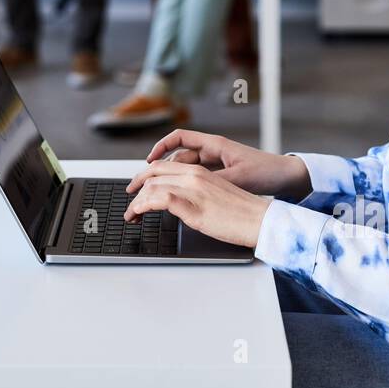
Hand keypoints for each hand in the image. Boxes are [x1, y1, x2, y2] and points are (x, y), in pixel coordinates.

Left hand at [124, 159, 271, 247]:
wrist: (260, 220)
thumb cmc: (242, 213)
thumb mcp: (215, 195)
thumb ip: (196, 194)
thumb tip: (179, 203)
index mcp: (200, 172)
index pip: (163, 167)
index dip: (145, 177)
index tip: (137, 190)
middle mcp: (194, 176)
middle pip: (153, 173)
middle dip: (135, 186)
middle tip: (128, 202)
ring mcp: (193, 190)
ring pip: (153, 186)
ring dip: (136, 201)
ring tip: (131, 215)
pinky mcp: (193, 206)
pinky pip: (160, 200)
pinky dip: (143, 205)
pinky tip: (138, 214)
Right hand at [145, 129, 309, 198]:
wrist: (287, 178)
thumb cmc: (266, 172)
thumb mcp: (237, 178)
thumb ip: (211, 181)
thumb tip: (187, 188)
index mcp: (215, 144)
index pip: (179, 138)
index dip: (161, 147)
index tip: (148, 161)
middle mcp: (213, 151)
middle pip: (179, 157)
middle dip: (161, 168)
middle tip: (145, 184)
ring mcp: (217, 163)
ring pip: (187, 169)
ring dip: (173, 179)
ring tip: (159, 194)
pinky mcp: (222, 175)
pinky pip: (197, 178)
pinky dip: (186, 185)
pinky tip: (180, 198)